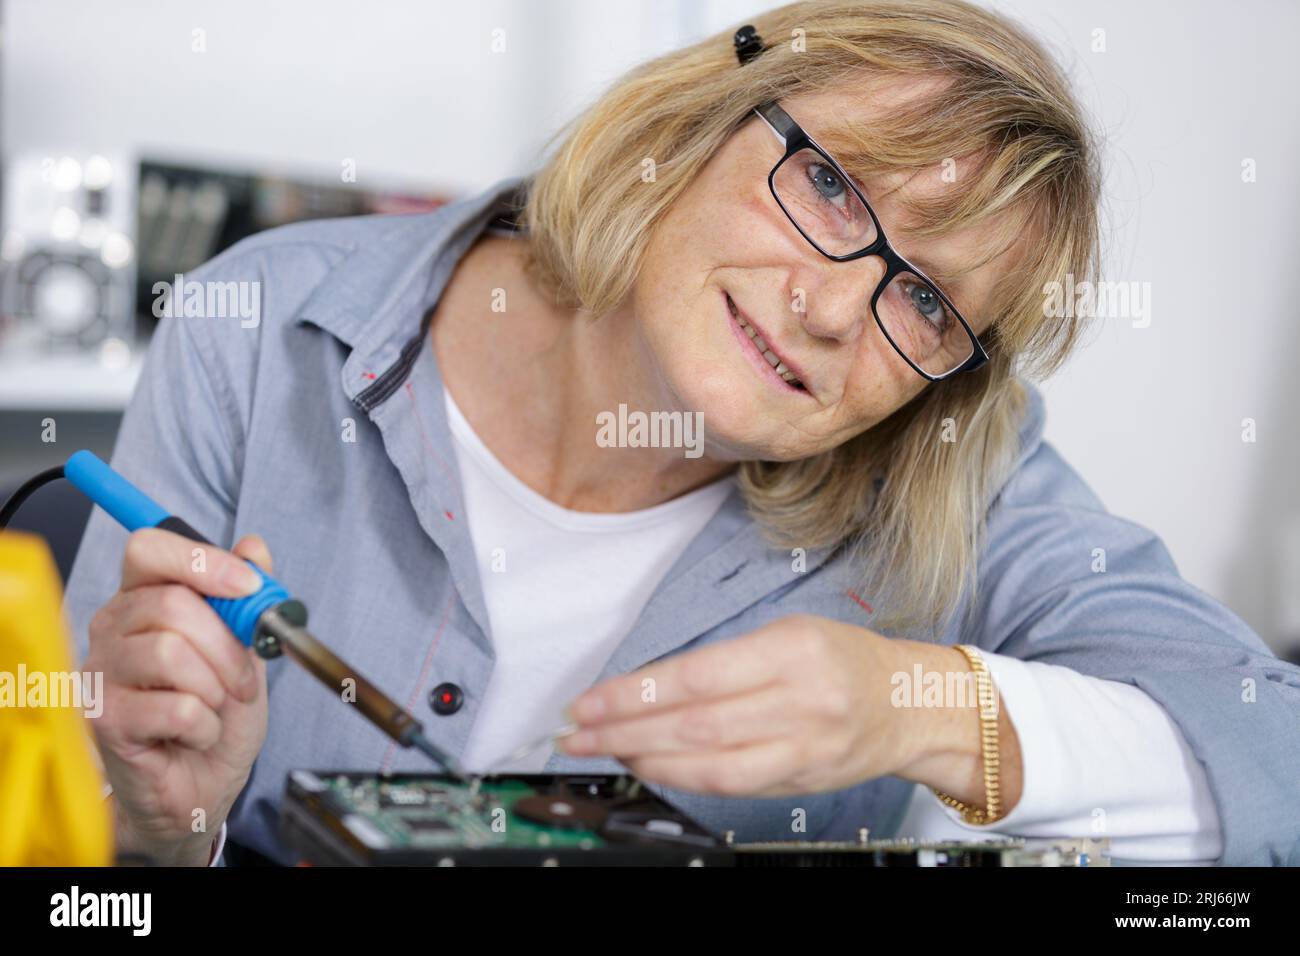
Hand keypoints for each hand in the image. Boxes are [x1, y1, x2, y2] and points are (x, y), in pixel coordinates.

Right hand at [85, 529, 271, 864]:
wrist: (202, 784)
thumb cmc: (217, 715)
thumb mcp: (245, 650)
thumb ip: (246, 600)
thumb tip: (254, 547)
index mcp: (142, 599)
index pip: (149, 549)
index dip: (203, 561)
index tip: (251, 586)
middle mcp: (112, 628)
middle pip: (172, 604)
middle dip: (228, 645)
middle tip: (244, 679)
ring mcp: (101, 672)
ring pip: (170, 653)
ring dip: (216, 687)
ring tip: (216, 707)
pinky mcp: (103, 718)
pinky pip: (174, 707)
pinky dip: (204, 725)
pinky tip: (196, 734)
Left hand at [559, 613, 1022, 807]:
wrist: (910, 705)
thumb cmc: (843, 659)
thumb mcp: (790, 634)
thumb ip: (726, 662)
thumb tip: (648, 687)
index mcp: (791, 649)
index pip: (697, 675)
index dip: (636, 692)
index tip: (591, 699)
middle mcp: (799, 699)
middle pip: (694, 722)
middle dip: (624, 729)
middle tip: (577, 731)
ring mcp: (802, 746)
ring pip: (708, 760)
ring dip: (645, 757)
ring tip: (602, 750)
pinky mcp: (800, 780)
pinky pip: (731, 784)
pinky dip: (682, 778)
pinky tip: (648, 768)